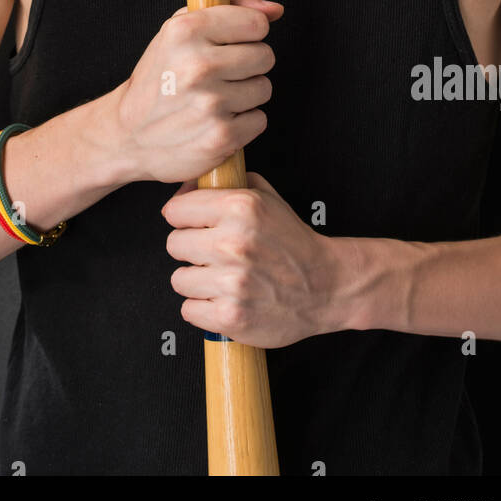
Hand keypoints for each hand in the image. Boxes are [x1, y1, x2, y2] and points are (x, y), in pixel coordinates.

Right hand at [113, 0, 283, 183]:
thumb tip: (274, 10)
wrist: (127, 134)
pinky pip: (259, 120)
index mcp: (185, 30)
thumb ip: (230, 8)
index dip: (247, 33)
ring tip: (214, 98)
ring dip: (245, 94)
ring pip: (264, 88)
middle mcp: (198, 65)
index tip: (231, 43)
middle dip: (247, 65)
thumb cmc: (159, 77)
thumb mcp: (180, 29)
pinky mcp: (221, 137)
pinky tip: (215, 121)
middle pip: (265, 56)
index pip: (256, 23)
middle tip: (219, 74)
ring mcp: (210, 103)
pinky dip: (242, 123)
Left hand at [162, 172, 348, 347]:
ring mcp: (231, 282)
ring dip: (196, 281)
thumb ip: (227, 184)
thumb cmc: (293, 242)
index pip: (175, 210)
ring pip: (178, 280)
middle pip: (173, 244)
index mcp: (239, 207)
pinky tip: (224, 299)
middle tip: (213, 255)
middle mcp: (232, 243)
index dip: (184, 219)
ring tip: (221, 278)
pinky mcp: (230, 316)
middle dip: (191, 250)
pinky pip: (189, 310)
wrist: (326, 285)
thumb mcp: (267, 198)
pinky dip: (204, 308)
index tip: (195, 226)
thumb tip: (186, 186)